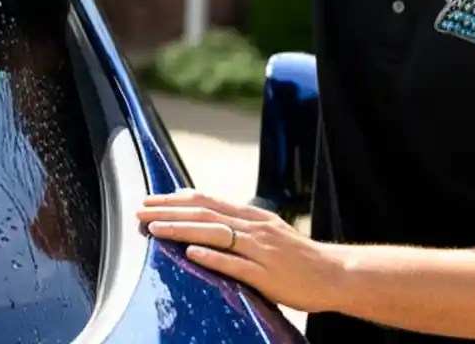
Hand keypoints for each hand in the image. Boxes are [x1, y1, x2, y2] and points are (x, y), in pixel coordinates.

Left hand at [137, 188, 339, 313]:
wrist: (334, 274)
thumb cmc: (297, 257)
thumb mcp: (267, 232)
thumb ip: (238, 224)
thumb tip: (206, 214)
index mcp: (252, 217)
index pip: (207, 200)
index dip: (176, 199)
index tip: (150, 199)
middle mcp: (254, 228)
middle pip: (205, 212)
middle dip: (169, 210)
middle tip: (139, 209)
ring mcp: (260, 250)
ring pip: (214, 233)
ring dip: (181, 228)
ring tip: (154, 228)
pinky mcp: (266, 274)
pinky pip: (235, 263)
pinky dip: (211, 256)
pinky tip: (190, 252)